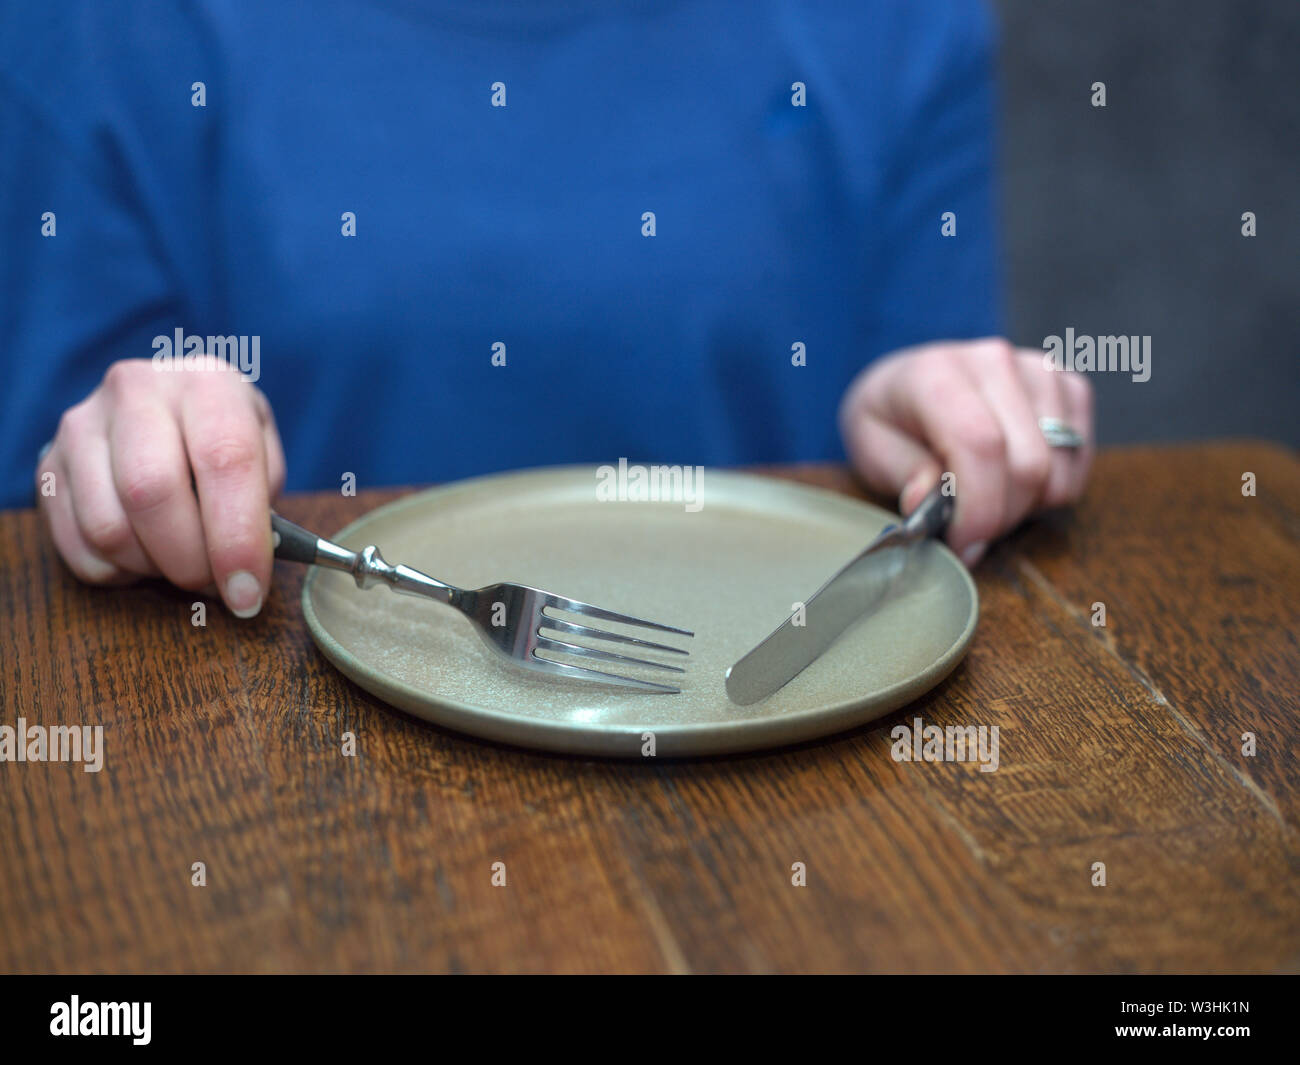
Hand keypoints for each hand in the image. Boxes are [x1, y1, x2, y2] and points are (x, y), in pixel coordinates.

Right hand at [36, 359, 285, 615]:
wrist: (167, 409)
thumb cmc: (224, 441)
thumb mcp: (264, 454)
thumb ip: (264, 505)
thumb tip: (246, 568)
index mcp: (208, 383)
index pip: (224, 459)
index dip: (238, 537)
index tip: (247, 591)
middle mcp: (139, 389)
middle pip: (152, 492)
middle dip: (189, 560)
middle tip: (213, 584)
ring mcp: (84, 424)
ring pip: (108, 526)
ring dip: (151, 567)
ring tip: (180, 560)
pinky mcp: (50, 463)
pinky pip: (76, 544)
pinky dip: (116, 570)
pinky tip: (144, 554)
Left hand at [839, 338, 1093, 565]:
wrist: (913, 380)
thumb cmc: (892, 419)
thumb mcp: (870, 448)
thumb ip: (901, 473)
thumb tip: (925, 502)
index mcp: (937, 373)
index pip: (980, 446)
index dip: (979, 509)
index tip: (963, 543)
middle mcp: (995, 361)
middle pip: (1028, 465)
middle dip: (1000, 518)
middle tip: (969, 531)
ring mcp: (1038, 369)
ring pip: (1058, 468)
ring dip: (1027, 505)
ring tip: (987, 499)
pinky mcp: (1067, 384)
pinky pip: (1080, 458)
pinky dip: (1053, 487)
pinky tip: (1014, 481)